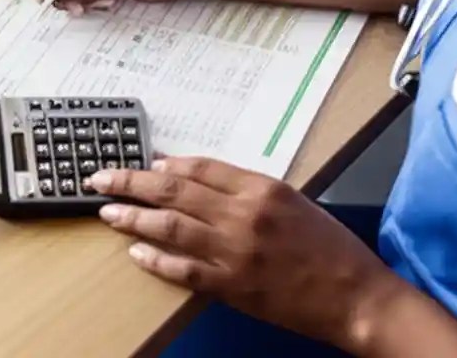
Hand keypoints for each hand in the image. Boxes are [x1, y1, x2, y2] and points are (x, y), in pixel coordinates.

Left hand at [89, 157, 401, 350]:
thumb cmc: (330, 248)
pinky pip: (183, 269)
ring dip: (134, 218)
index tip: (145, 161)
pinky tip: (136, 253)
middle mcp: (244, 215)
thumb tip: (201, 182)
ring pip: (170, 227)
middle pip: (175, 190)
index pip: (201, 167)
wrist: (354, 295)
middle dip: (132, 181)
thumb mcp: (293, 202)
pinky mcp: (232, 286)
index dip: (167, 164)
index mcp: (262, 188)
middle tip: (102, 178)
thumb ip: (249, 191)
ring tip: (109, 212)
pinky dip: (156, 260)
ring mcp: (234, 252)